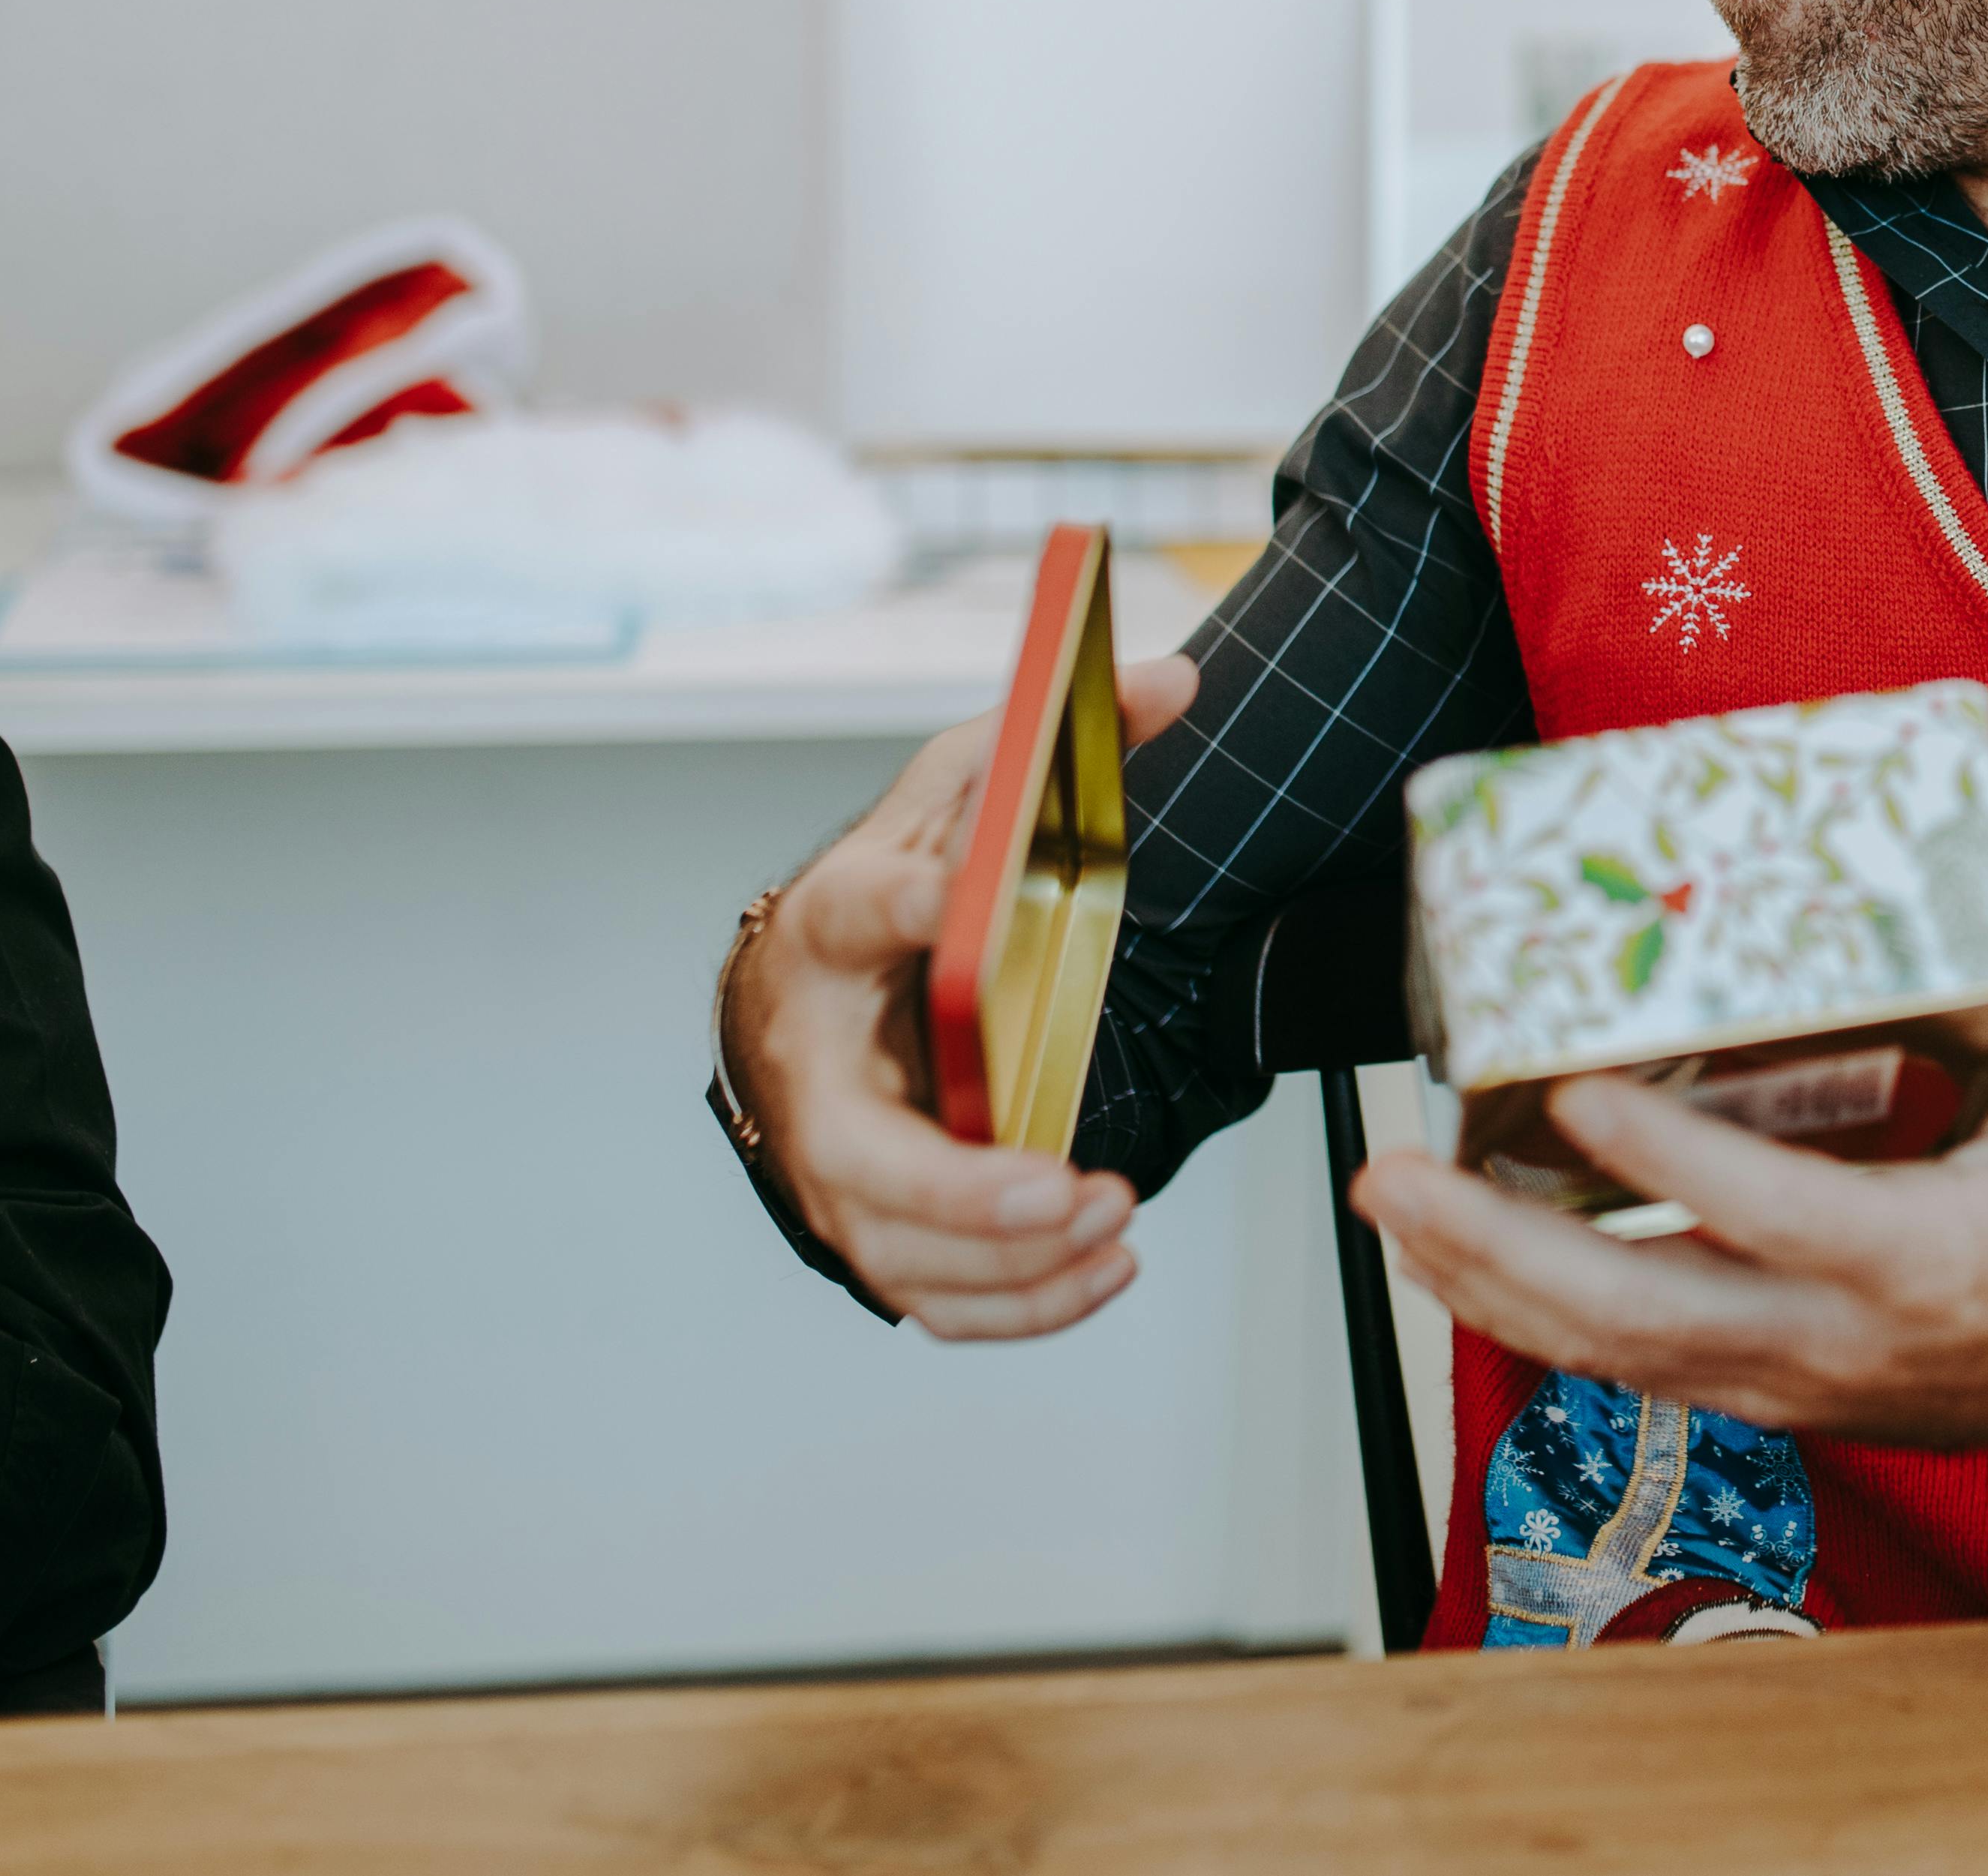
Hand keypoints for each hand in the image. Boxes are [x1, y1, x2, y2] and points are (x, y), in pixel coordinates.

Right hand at [720, 653, 1197, 1339]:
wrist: (813, 983)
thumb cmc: (891, 888)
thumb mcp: (962, 789)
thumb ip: (1061, 743)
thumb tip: (1174, 684)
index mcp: (834, 928)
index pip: (860, 911)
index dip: (907, 905)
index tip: (955, 899)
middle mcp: (819, 1061)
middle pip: (864, 1154)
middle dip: (964, 1189)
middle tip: (1062, 1183)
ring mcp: (834, 1160)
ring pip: (904, 1248)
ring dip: (1013, 1260)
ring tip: (1112, 1220)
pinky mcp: (871, 1222)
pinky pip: (935, 1294)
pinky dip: (1021, 1304)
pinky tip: (1103, 1269)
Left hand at [1353, 824, 1987, 1452]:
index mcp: (1917, 1258)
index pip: (1765, 1214)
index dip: (1664, 1163)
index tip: (1574, 1091)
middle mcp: (1832, 1337)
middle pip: (1635, 1317)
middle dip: (1498, 1251)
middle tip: (1394, 1174)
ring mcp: (1789, 1382)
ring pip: (1609, 1357)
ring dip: (1483, 1287)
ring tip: (1391, 1205)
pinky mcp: (1766, 1396)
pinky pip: (1630, 1368)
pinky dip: (1532, 1317)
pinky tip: (1462, 1259)